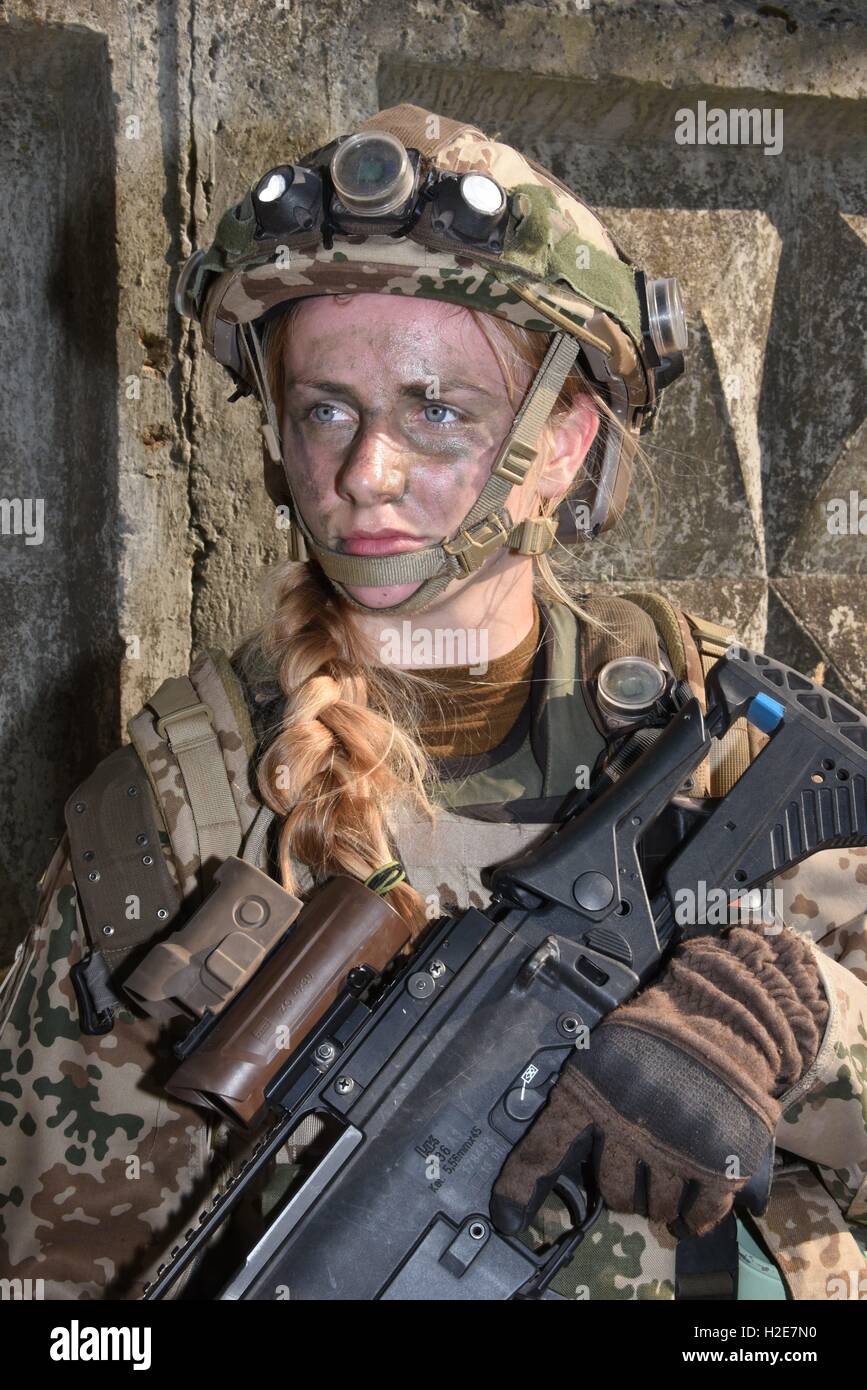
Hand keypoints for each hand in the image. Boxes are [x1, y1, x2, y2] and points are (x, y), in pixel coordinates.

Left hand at [490, 924, 828, 1238]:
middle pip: (612, 1191)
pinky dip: (694, 1218)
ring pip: (656, 1205)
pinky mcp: (720, 1162)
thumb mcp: (606, 1051)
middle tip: (634, 1173)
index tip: (507, 1218)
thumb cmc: (661, 1028)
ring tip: (665, 1182)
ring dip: (658, 1201)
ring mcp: (674, 1148)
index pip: (545, 1148)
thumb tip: (572, 1139)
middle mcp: (626, 1126)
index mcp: (590, 1093)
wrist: (727, 1013)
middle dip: (621, 1189)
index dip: (521, 1187)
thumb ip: (588, 1094)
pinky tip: (688, 1215)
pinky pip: (701, 1211)